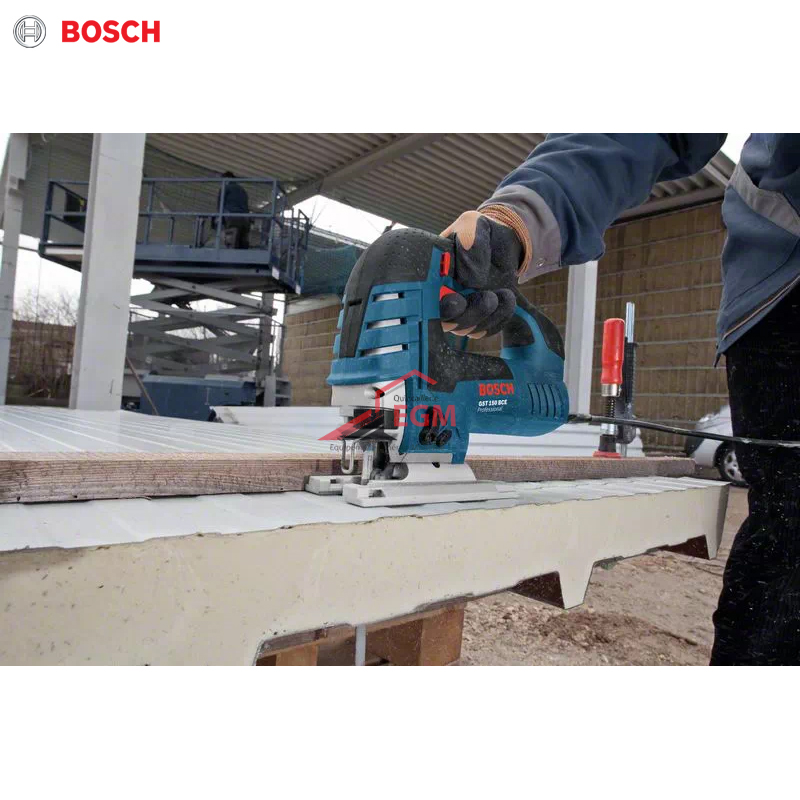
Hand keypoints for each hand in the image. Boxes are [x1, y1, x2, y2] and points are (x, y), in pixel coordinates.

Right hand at [439, 211, 521, 337]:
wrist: (504, 242)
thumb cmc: (483, 231)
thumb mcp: (474, 224)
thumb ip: (471, 242)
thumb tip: (471, 277)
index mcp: (431, 274)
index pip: (423, 299)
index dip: (437, 306)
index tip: (456, 300)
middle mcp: (441, 295)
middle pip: (443, 322)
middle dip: (464, 317)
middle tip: (488, 298)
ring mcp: (459, 309)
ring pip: (464, 329)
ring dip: (486, 316)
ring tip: (504, 294)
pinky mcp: (478, 317)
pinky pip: (484, 330)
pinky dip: (498, 319)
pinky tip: (507, 299)